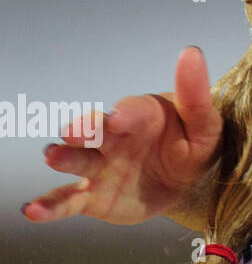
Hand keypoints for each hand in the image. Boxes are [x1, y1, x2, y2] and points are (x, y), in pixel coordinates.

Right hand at [22, 47, 221, 226]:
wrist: (187, 184)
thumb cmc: (193, 145)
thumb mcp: (205, 124)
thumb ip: (195, 95)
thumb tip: (191, 53)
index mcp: (142, 115)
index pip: (132, 110)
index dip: (125, 113)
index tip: (119, 118)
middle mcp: (114, 138)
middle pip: (95, 129)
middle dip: (85, 129)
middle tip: (74, 132)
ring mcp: (101, 166)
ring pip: (77, 160)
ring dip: (64, 158)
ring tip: (52, 157)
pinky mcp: (93, 195)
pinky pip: (68, 200)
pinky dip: (50, 206)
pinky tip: (33, 210)